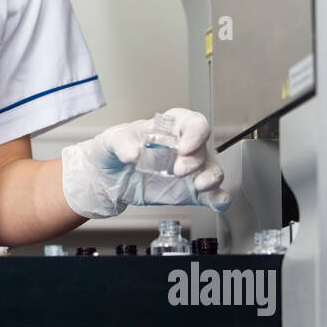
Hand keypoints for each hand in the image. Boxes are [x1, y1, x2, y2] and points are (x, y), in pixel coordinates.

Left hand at [61, 107, 229, 218]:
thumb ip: (121, 142)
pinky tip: (218, 203)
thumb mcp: (111, 140)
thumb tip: (133, 153)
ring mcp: (189, 171)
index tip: (184, 146)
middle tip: (178, 170)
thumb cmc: (113, 151)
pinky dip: (219, 200)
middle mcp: (185, 148)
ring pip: (213, 171)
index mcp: (170, 128)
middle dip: (195, 160)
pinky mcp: (188, 193)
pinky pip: (212, 195)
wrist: (107, 179)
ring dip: (211, 178)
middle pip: (204, 149)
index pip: (193, 123)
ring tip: (199, 186)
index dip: (195, 133)